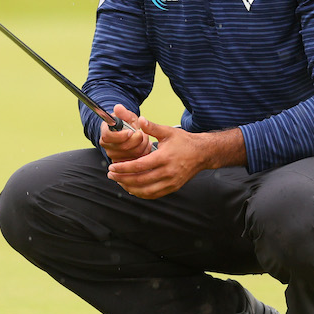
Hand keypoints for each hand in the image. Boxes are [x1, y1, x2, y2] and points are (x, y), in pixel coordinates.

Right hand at [98, 104, 152, 163]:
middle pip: (122, 147)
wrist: (128, 133)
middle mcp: (107, 147)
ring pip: (132, 154)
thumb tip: (118, 108)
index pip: (108, 137)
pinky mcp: (124, 164)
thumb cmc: (126, 124)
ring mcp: (115, 157)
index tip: (130, 131)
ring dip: (142, 145)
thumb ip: (123, 113)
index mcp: (105, 134)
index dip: (121, 135)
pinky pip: (137, 161)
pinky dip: (144, 152)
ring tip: (144, 138)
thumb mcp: (126, 116)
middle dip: (136, 140)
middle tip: (142, 133)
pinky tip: (145, 145)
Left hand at [107, 117, 244, 199]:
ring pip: (146, 190)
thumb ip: (152, 127)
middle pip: (140, 180)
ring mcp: (171, 182)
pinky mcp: (173, 187)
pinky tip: (132, 188)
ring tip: (119, 182)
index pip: (139, 166)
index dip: (123, 168)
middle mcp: (168, 172)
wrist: (202, 153)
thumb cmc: (184, 141)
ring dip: (130, 188)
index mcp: (164, 157)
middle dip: (123, 179)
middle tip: (111, 175)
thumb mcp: (168, 131)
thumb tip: (139, 119)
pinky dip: (141, 193)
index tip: (112, 167)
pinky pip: (154, 194)